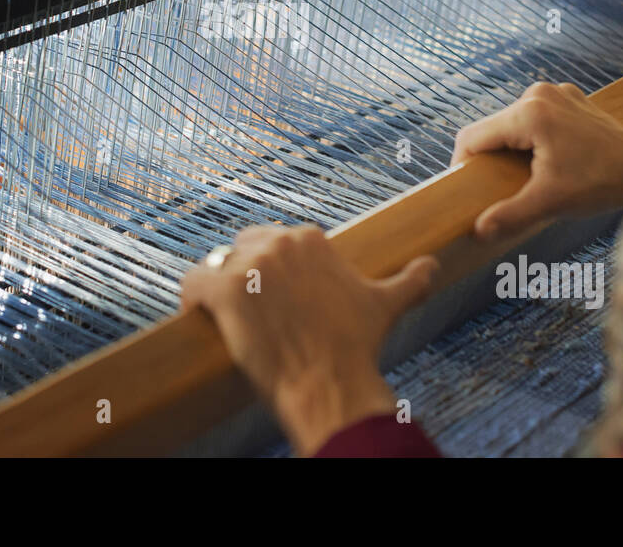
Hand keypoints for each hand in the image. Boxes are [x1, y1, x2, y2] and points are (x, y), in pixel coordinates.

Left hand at [181, 224, 438, 455]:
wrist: (332, 383)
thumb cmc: (356, 345)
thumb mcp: (385, 304)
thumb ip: (410, 279)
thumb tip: (433, 266)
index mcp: (310, 239)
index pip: (273, 242)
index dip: (269, 271)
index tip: (273, 298)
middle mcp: (279, 243)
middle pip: (243, 249)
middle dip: (244, 275)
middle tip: (249, 311)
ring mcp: (250, 265)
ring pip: (217, 264)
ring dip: (217, 288)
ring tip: (221, 317)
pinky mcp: (224, 290)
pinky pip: (192, 283)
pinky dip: (190, 298)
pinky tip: (194, 315)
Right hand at [451, 82, 622, 235]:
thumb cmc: (603, 182)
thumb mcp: (551, 202)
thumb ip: (510, 215)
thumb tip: (479, 231)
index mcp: (529, 114)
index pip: (473, 136)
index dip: (463, 164)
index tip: (467, 188)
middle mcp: (539, 94)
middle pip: (493, 127)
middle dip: (491, 158)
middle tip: (498, 188)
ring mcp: (557, 93)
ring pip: (513, 122)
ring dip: (513, 148)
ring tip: (527, 176)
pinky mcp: (571, 98)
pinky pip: (536, 117)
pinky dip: (534, 138)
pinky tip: (549, 161)